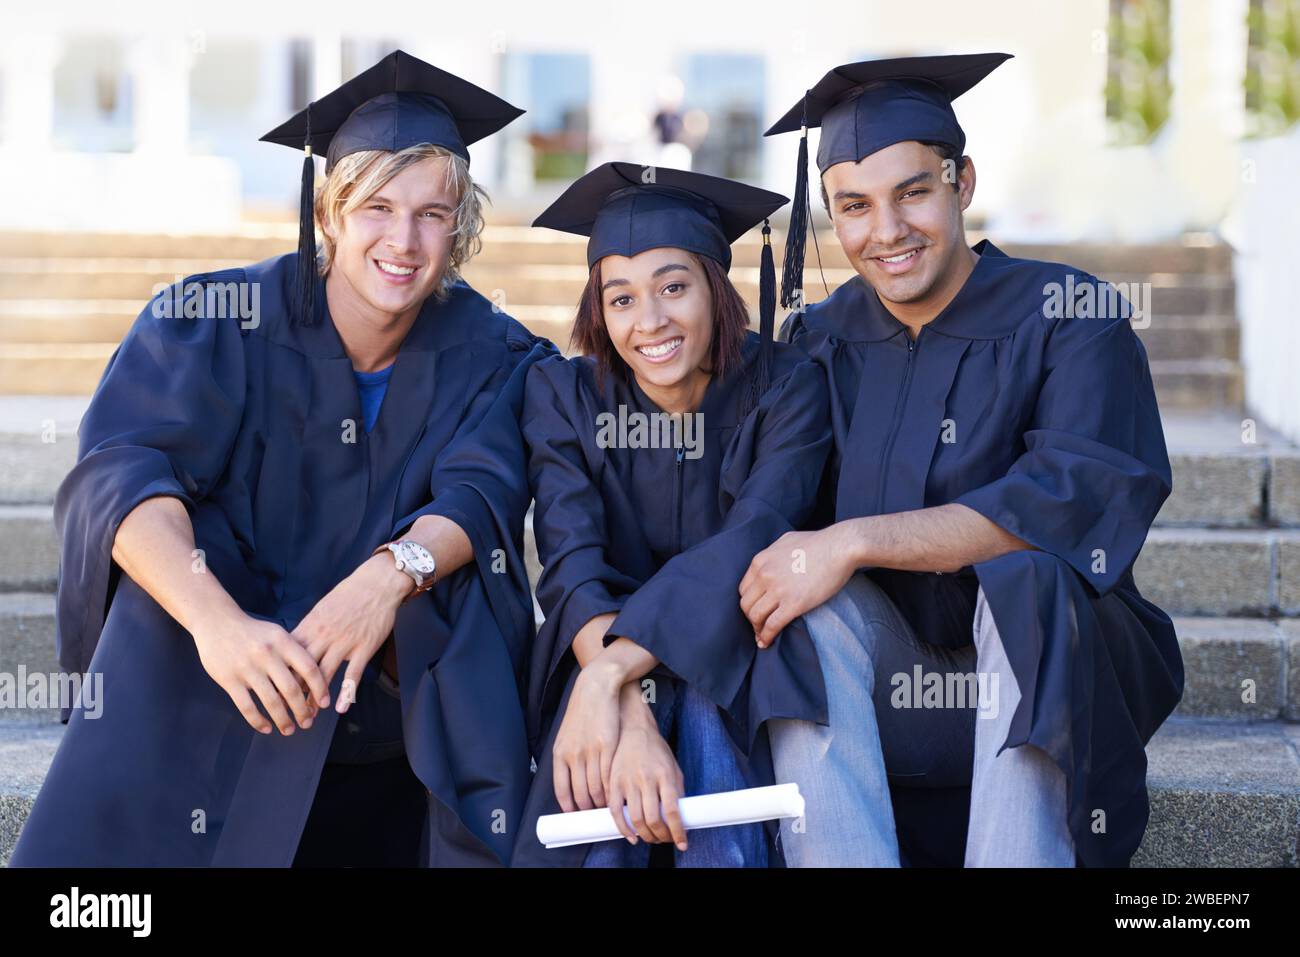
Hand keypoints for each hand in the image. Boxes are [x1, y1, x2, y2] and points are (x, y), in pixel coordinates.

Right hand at [191, 610, 329, 735]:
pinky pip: (247, 706)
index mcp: (283, 642)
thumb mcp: (277, 634)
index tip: (324, 703)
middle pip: (291, 690)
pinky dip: (258, 721)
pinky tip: (266, 728)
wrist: (217, 621)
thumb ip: (293, 653)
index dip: (320, 689)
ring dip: (283, 720)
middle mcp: (267, 655)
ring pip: (271, 701)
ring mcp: (247, 668)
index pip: (309, 669)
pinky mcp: (229, 679)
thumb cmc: (253, 631)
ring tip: (289, 730)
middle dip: (302, 711)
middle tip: (308, 722)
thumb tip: (313, 681)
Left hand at [291, 554, 412, 713]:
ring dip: (316, 698)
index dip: (279, 676)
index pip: (288, 656)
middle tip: (287, 711)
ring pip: (324, 675)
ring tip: (310, 715)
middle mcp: (323, 636)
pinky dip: (346, 693)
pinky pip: (352, 674)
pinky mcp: (364, 647)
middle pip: (302, 669)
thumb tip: (293, 645)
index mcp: (310, 626)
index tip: (272, 692)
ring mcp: (344, 642)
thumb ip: (308, 629)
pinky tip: (341, 708)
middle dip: (292, 693)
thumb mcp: (322, 608)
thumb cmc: (349, 595)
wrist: (377, 584)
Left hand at [551, 658, 622, 811]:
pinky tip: (615, 792)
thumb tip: (571, 783)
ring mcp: (590, 752)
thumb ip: (567, 759)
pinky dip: (612, 789)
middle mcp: (573, 755)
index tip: (576, 814)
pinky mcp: (607, 747)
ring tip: (607, 805)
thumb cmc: (582, 714)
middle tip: (595, 813)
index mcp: (560, 754)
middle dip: (588, 808)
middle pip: (580, 794)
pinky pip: (608, 776)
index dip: (569, 807)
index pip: (562, 790)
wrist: (595, 690)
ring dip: (602, 801)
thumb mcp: (566, 736)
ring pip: (596, 788)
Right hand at [606, 688, 687, 849]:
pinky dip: (623, 829)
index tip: (682, 843)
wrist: (632, 728)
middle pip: (653, 819)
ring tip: (651, 838)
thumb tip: (680, 818)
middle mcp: (646, 778)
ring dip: (645, 836)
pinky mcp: (613, 782)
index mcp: (665, 775)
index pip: (673, 811)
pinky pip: (615, 812)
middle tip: (666, 840)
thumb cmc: (656, 750)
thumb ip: (677, 792)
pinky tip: (631, 836)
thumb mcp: (673, 767)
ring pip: (635, 819)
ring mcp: (628, 780)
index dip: (678, 831)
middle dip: (661, 837)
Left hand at [740, 527, 856, 647]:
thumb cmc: (818, 542)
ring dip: (757, 629)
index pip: (744, 589)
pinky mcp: (794, 604)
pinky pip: (772, 625)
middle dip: (750, 617)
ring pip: (756, 617)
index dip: (749, 602)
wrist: (840, 547)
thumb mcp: (785, 541)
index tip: (755, 609)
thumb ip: (772, 555)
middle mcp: (764, 575)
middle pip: (746, 604)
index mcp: (760, 561)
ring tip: (762, 636)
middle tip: (758, 625)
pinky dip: (767, 636)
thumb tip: (769, 564)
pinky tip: (767, 642)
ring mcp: (778, 590)